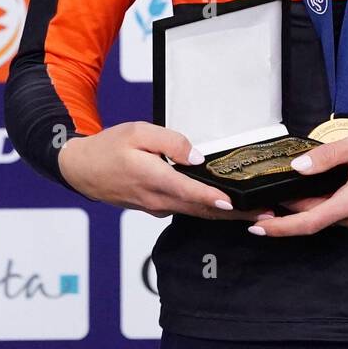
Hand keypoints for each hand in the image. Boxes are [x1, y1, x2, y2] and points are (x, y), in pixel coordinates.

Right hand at [57, 122, 274, 222]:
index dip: (213, 199)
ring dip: (225, 216)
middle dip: (234, 214)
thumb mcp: (138, 132)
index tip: (234, 203)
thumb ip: (170, 141)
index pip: (189, 192)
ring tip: (254, 215)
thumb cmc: (109, 148)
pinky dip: (207, 211)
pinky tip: (224, 207)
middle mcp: (157, 200)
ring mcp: (156, 207)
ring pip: (195, 214)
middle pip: (201, 210)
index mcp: (153, 179)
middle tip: (265, 216)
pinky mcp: (155, 208)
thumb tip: (197, 156)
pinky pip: (185, 211)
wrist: (82, 169)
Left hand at [251, 129, 347, 237]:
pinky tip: (317, 188)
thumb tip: (297, 168)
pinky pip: (341, 214)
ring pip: (329, 216)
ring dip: (308, 205)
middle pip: (316, 217)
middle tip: (264, 197)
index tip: (257, 226)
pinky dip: (325, 204)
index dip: (281, 228)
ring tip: (287, 189)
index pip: (310, 222)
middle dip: (290, 210)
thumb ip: (327, 157)